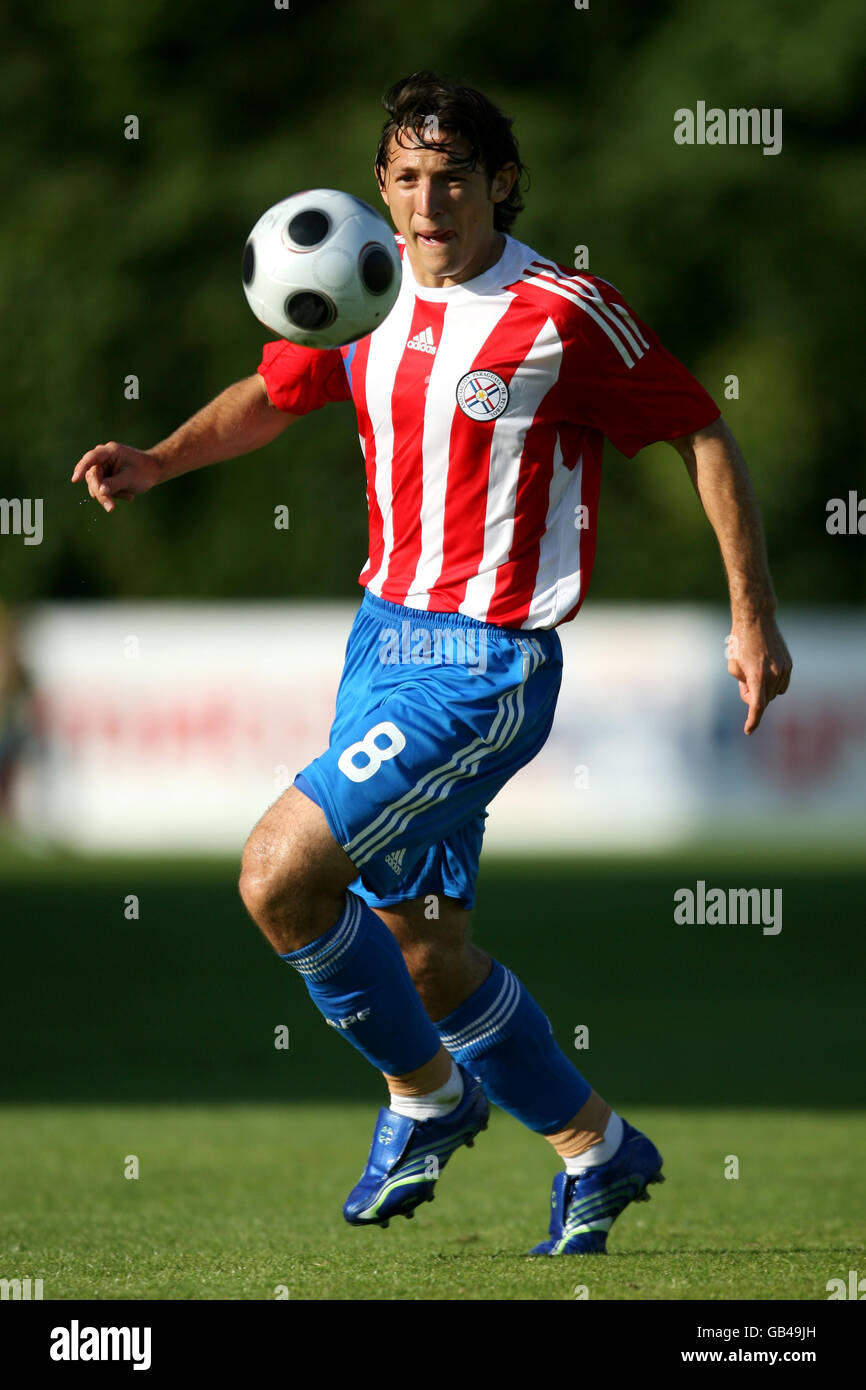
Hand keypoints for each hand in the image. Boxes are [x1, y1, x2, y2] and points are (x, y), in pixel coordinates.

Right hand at [71, 441, 162, 512]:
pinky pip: (102, 490)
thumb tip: (99, 491)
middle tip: (111, 508)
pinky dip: (114, 495)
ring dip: (111, 495)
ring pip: (96, 486)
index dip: (81, 468)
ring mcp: (102, 468)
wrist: (153, 472)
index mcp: (109, 451)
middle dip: (102, 493)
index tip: (75, 480)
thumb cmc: (144, 471)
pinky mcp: (104, 477)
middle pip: (92, 476)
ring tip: (130, 495)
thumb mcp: (130, 479)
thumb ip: (114, 484)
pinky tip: (129, 494)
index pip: (91, 458)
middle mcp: (102, 458)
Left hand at [727, 614, 791, 734]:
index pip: (757, 706)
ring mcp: (784, 670)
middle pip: (764, 701)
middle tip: (743, 684)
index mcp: (757, 675)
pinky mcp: (789, 665)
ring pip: (774, 694)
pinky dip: (773, 684)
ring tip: (753, 671)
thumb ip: (744, 686)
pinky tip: (764, 671)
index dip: (752, 720)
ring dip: (763, 690)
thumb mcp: (734, 667)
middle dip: (753, 698)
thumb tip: (755, 697)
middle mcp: (773, 674)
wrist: (757, 620)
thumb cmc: (740, 643)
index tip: (748, 730)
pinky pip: (782, 685)